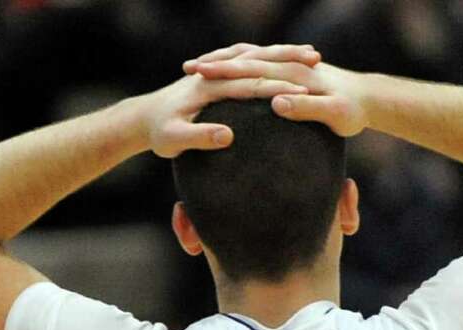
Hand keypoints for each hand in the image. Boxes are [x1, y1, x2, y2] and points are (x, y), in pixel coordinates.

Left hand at [146, 47, 316, 157]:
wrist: (143, 118)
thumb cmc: (158, 133)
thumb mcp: (175, 140)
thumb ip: (199, 137)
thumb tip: (228, 135)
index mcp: (211, 88)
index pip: (251, 84)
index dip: (279, 88)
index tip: (305, 91)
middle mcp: (218, 76)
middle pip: (260, 64)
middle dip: (289, 62)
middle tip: (319, 62)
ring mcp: (220, 76)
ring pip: (259, 60)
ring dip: (285, 56)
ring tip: (313, 56)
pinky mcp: (221, 81)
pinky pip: (252, 68)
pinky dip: (272, 65)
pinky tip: (290, 70)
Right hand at [184, 44, 367, 138]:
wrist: (374, 99)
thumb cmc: (355, 111)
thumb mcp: (335, 114)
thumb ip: (308, 108)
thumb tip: (278, 104)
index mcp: (292, 74)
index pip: (250, 68)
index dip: (222, 69)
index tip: (197, 73)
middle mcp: (288, 67)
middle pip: (246, 58)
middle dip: (217, 61)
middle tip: (188, 67)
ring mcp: (289, 70)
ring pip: (251, 59)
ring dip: (227, 62)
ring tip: (200, 69)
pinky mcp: (292, 78)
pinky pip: (260, 70)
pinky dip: (241, 70)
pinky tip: (229, 81)